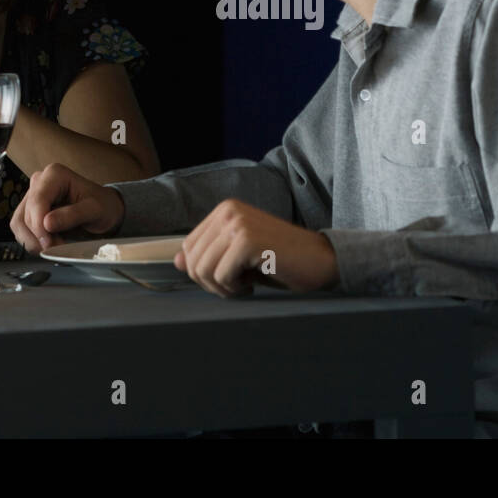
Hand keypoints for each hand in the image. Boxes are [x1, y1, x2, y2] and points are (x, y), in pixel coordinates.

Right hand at [10, 163, 125, 252]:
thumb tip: (47, 223)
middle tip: (57, 248)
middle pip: (26, 215)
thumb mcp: (95, 210)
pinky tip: (49, 244)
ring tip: (55, 247)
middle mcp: (39, 182)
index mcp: (55, 175)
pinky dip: (32, 241)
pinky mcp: (29, 210)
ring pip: (19, 223)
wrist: (105, 210)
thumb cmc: (103, 206)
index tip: (49, 243)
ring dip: (34, 241)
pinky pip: (21, 229)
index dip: (39, 226)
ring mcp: (32, 196)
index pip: (37, 202)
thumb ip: (73, 215)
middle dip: (39, 236)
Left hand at [177, 199, 338, 297]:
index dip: (202, 272)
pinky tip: (253, 284)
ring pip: (202, 269)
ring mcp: (237, 222)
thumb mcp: (238, 257)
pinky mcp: (247, 240)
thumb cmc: (281, 261)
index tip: (228, 277)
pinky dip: (234, 288)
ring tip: (245, 285)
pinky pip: (220, 276)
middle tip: (237, 286)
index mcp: (224, 209)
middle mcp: (228, 210)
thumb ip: (208, 255)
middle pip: (192, 260)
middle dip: (211, 283)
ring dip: (222, 288)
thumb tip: (176, 260)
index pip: (188, 247)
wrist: (321, 261)